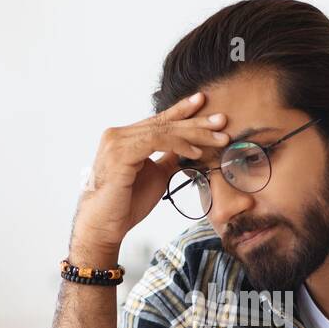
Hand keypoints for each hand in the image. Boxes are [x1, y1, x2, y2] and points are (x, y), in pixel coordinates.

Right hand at [70, 91, 229, 259]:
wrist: (105, 224)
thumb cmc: (127, 203)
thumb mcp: (156, 175)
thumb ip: (168, 159)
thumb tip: (189, 150)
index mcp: (125, 137)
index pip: (158, 121)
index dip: (181, 111)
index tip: (203, 103)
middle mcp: (118, 134)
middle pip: (163, 123)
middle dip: (196, 121)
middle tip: (222, 121)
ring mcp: (117, 141)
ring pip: (162, 130)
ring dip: (193, 133)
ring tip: (218, 138)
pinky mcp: (120, 153)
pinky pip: (155, 141)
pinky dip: (178, 144)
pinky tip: (196, 151)